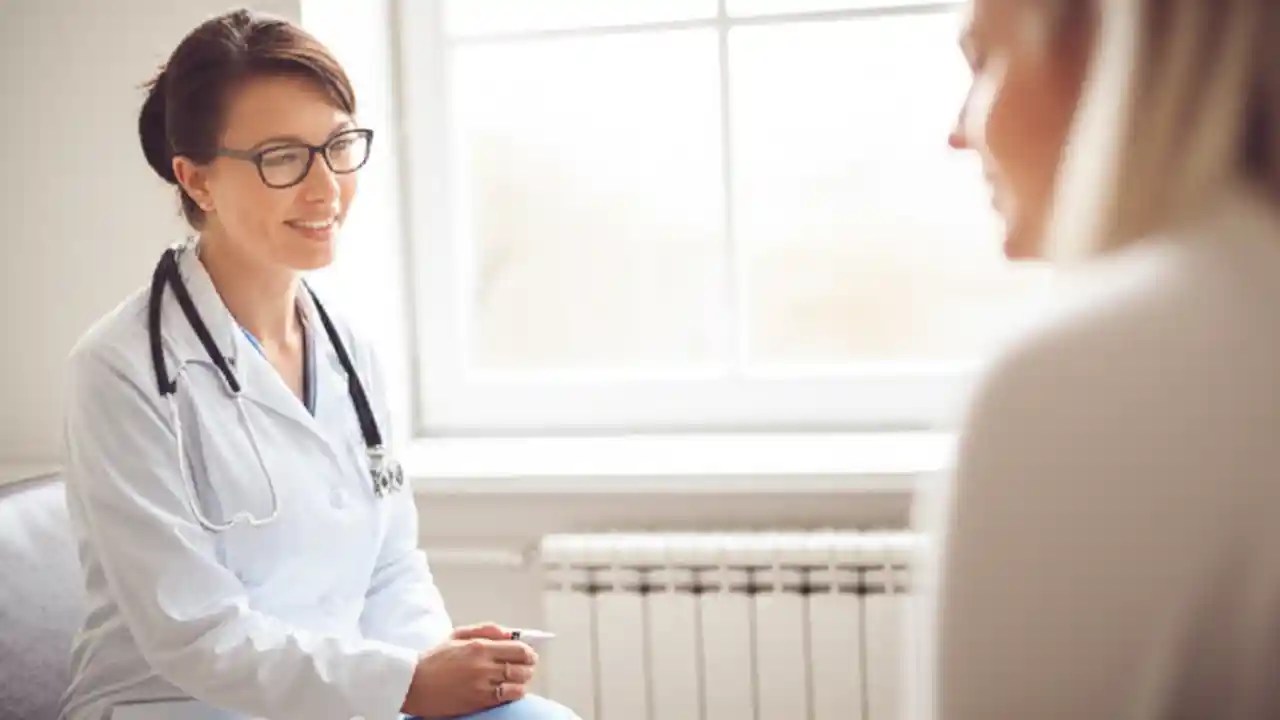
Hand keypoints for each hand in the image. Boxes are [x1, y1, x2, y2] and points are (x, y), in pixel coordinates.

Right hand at [401, 623, 537, 718]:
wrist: (413, 685)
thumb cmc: (435, 659)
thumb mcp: (458, 635)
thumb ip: (486, 630)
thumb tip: (510, 634)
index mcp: (480, 647)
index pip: (519, 650)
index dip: (529, 653)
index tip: (529, 654)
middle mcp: (484, 666)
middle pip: (523, 668)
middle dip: (528, 667)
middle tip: (525, 667)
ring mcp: (482, 686)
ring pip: (518, 685)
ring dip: (522, 682)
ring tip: (517, 680)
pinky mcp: (478, 702)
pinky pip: (506, 699)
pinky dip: (513, 694)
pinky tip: (508, 691)